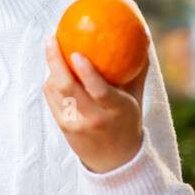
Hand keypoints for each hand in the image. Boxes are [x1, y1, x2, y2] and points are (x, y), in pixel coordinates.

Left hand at [43, 36, 146, 173]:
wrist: (114, 160)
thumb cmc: (126, 120)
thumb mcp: (136, 98)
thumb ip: (136, 69)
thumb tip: (143, 33)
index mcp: (116, 110)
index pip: (99, 91)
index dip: (86, 72)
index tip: (76, 53)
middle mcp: (94, 118)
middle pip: (68, 87)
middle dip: (55, 61)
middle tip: (51, 39)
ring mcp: (76, 124)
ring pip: (56, 91)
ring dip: (52, 68)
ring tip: (52, 47)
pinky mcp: (63, 126)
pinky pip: (52, 98)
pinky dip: (51, 82)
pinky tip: (54, 69)